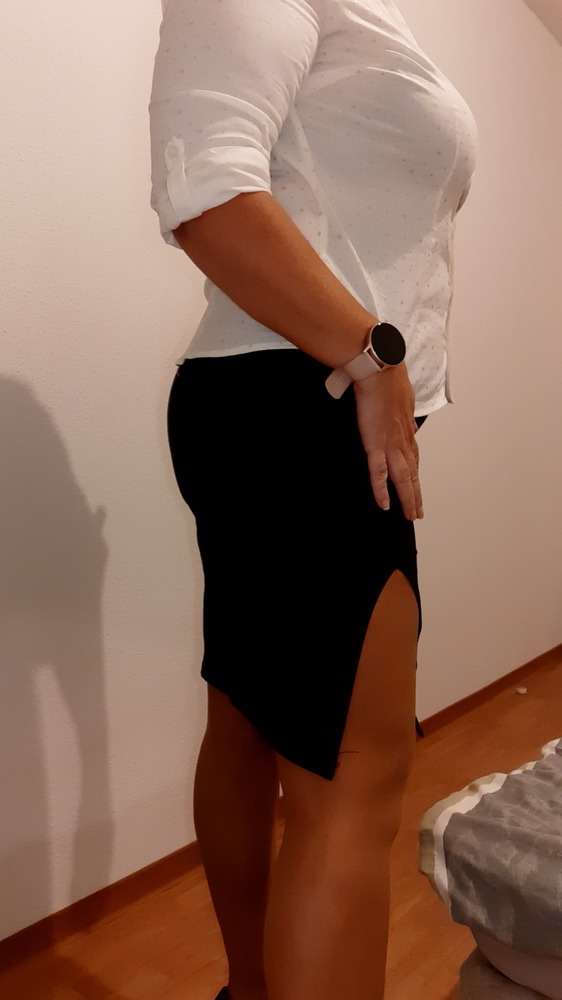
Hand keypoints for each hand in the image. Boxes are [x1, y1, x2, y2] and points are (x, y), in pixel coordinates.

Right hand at [353, 363, 422, 520]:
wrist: (379, 371)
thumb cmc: (388, 379)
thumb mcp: (402, 397)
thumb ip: (402, 412)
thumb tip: (404, 417)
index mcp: (407, 430)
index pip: (414, 458)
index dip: (416, 476)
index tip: (417, 488)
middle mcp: (403, 440)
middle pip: (413, 474)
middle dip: (416, 495)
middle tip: (418, 512)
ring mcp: (391, 445)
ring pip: (402, 479)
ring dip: (407, 498)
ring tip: (409, 515)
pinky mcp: (376, 445)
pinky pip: (378, 474)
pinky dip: (382, 491)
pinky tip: (384, 504)